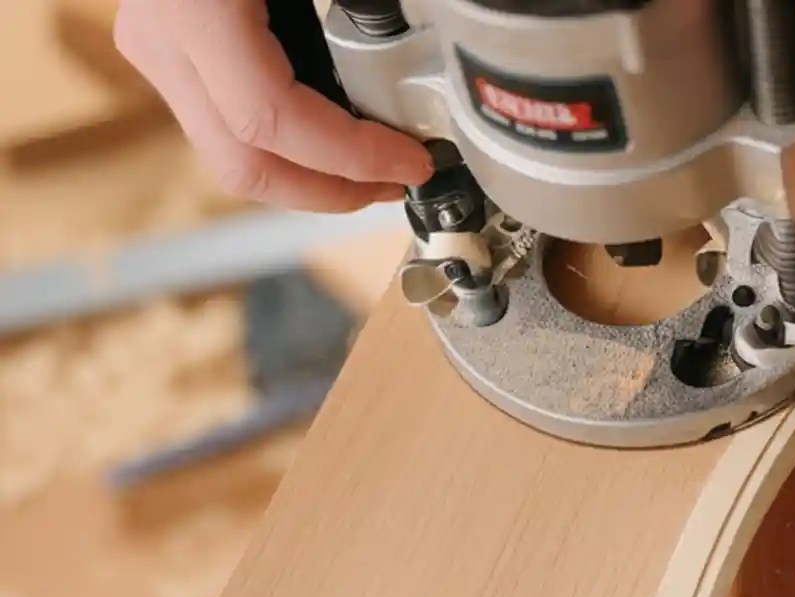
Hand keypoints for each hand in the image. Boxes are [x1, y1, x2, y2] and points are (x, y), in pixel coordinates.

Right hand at [114, 0, 432, 211]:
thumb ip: (365, 3)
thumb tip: (448, 21)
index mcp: (197, 10)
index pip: (273, 124)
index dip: (349, 158)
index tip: (412, 161)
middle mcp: (163, 40)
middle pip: (245, 164)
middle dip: (331, 192)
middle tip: (398, 182)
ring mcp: (158, 48)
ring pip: (231, 154)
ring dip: (310, 175)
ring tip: (377, 165)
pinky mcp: (170, 49)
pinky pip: (229, 120)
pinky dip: (289, 141)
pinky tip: (338, 129)